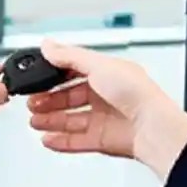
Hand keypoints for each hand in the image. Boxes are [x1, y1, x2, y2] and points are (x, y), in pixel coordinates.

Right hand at [27, 40, 186, 178]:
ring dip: (51, 121)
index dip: (54, 76)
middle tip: (32, 103)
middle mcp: (106, 95)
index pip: (74, 72)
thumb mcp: (99, 66)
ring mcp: (105, 119)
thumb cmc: (137, 94)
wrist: (154, 128)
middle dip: (49, 101)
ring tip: (34, 122)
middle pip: (69, 97)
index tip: (36, 80)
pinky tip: (48, 139)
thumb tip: (48, 45)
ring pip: (71, 120)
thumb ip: (70, 56)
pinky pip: (77, 141)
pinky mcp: (104, 140)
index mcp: (108, 73)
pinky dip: (61, 141)